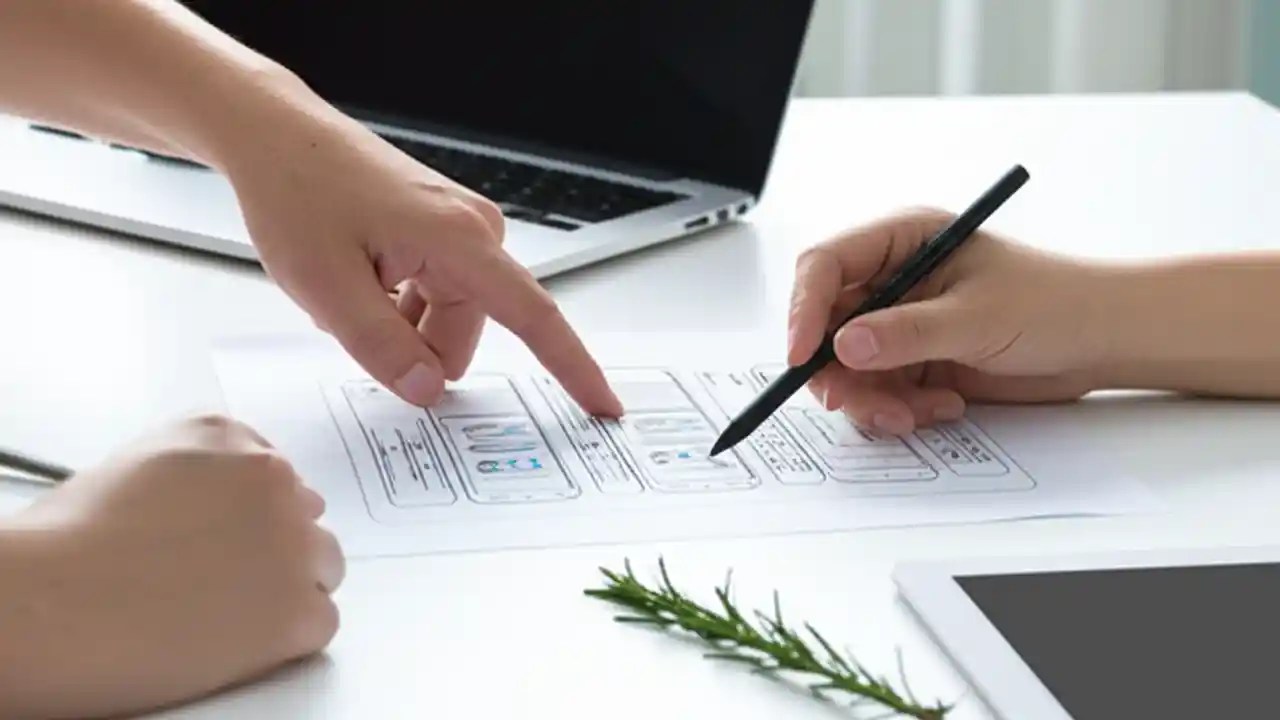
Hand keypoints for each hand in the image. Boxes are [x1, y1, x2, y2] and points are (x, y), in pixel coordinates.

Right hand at [0, 415, 342, 719]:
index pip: (270, 472)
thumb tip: (209, 508)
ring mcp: (295, 542)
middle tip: (224, 579)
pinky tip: (236, 641)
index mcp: (226, 436)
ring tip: (227, 612)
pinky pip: (321, 621)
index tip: (225, 537)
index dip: (247, 513)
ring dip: (290, 586)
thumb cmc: (63, 547)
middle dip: (273, 545)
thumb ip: (192, 477)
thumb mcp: (129, 467)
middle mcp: (272, 478)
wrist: (54, 605)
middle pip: (303, 514)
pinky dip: (288, 637)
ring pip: (324, 564)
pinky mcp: (300, 608)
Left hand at [214, 73, 621, 415]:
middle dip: (416, 345)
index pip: (533, 317)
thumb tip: (431, 389)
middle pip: (468, 329)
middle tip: (352, 314)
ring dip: (400, 321)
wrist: (276, 135)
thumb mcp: (326, 288)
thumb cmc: (297, 192)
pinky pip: (436, 291)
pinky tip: (357, 275)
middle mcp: (474, 229)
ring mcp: (460, 227)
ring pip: (448, 316)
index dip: (572, 369)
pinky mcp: (442, 227)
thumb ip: (382, 348)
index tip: (604, 405)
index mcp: (459, 240)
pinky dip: (397, 301)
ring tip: (348, 284)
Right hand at [787, 208, 1106, 433]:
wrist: (1100, 342)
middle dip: (837, 369)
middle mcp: (894, 280)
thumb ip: (908, 332)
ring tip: (913, 412)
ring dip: (872, 398)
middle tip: (854, 399)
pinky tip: (942, 406)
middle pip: (826, 325)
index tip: (803, 354)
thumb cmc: (1054, 302)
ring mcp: (901, 324)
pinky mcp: (913, 362)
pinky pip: (878, 393)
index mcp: (903, 240)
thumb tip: (847, 344)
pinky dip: (899, 409)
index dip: (804, 309)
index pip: (827, 266)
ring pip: (847, 368)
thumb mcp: (977, 315)